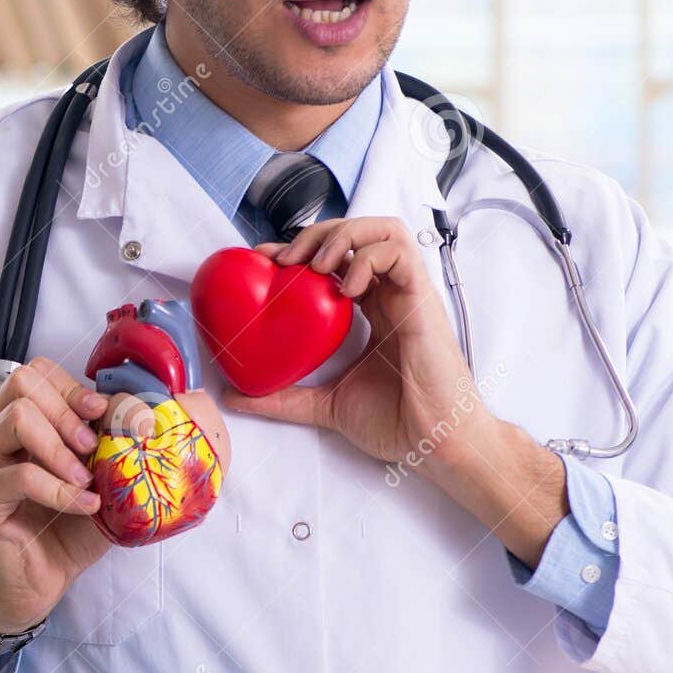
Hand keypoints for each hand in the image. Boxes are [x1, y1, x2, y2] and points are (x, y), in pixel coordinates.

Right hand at [0, 358, 115, 672]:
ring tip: (87, 479)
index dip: (72, 385)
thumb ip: (116, 444)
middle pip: (22, 384)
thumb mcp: (103, 479)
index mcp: (19, 424)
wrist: (41, 583)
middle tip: (94, 447)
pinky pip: (20, 476)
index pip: (34, 372)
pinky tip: (84, 506)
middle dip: (69, 411)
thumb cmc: (69, 529)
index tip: (101, 412)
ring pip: (17, 419)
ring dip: (63, 446)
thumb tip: (147, 414)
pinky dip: (61, 490)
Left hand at [221, 216, 490, 474]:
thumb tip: (235, 397)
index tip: (267, 259)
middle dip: (317, 234)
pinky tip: (348, 286)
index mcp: (373, 310)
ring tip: (316, 265)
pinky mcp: (423, 299)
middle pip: (359, 233)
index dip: (303, 249)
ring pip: (383, 230)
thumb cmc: (398, 422)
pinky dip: (368, 257)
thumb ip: (285, 398)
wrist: (436, 442)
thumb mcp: (327, 404)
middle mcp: (391, 295)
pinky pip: (400, 252)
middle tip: (284, 259)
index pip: (339, 259)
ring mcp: (409, 294)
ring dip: (343, 236)